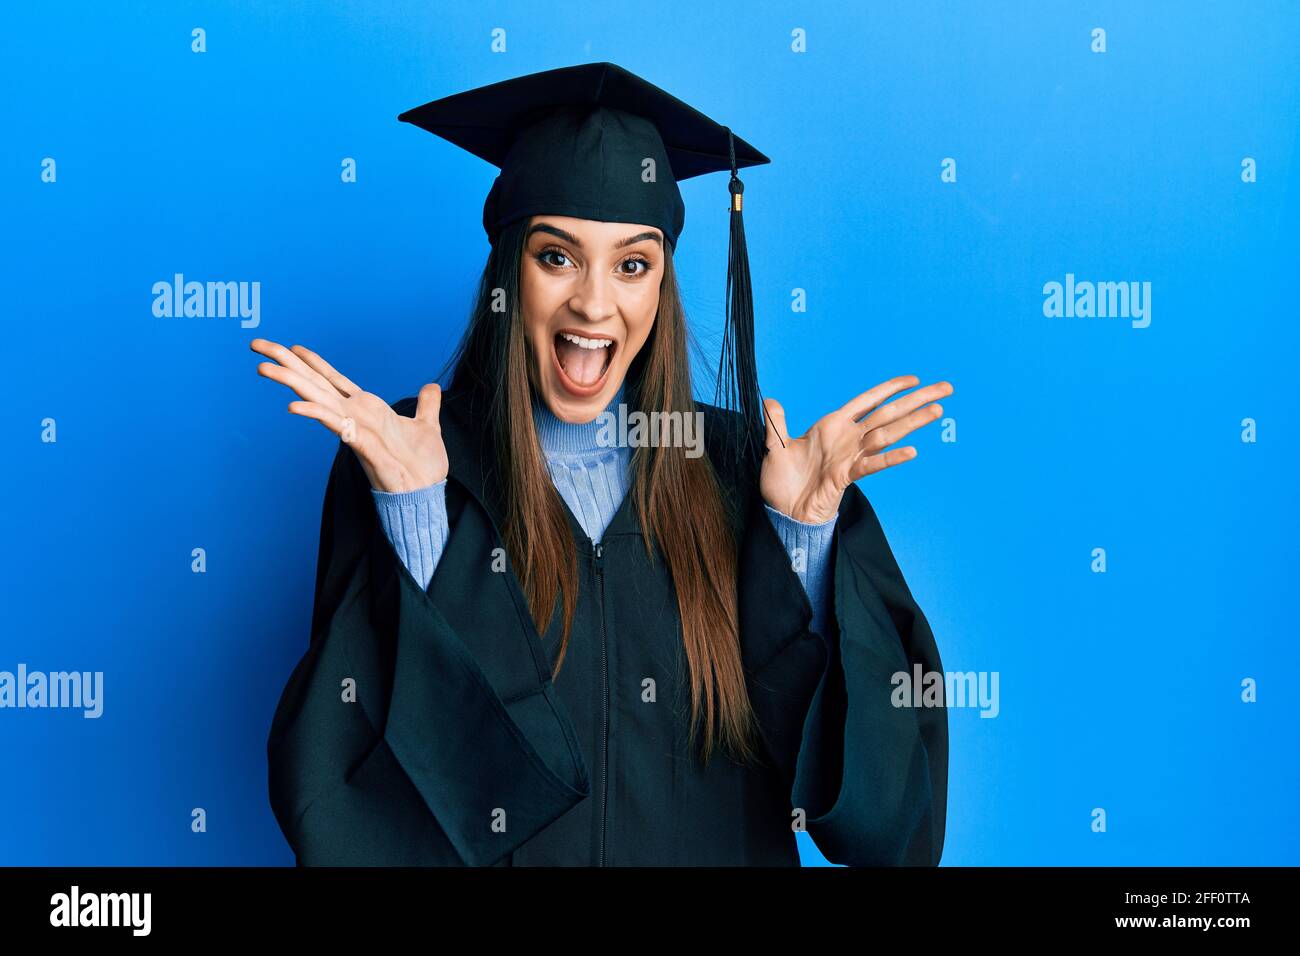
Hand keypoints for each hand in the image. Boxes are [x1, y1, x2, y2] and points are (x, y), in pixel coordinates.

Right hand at [251, 338, 447, 492]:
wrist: (426, 493)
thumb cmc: (422, 464)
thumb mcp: (427, 426)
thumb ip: (426, 405)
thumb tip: (431, 387)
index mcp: (367, 409)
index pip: (334, 379)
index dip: (313, 361)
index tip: (292, 345)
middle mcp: (354, 417)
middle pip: (314, 383)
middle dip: (286, 363)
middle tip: (257, 346)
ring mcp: (355, 431)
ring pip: (318, 400)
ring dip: (291, 382)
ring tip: (264, 368)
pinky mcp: (363, 447)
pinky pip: (338, 428)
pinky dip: (317, 415)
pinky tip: (294, 406)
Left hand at [759, 375, 952, 523]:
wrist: (782, 512)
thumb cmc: (783, 482)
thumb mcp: (775, 446)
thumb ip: (776, 422)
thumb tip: (769, 399)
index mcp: (833, 426)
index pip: (868, 401)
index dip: (890, 389)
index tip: (914, 379)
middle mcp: (847, 439)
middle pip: (888, 413)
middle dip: (916, 399)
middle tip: (946, 387)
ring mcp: (850, 457)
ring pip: (887, 434)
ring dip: (912, 422)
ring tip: (937, 409)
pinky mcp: (846, 476)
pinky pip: (871, 465)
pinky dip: (890, 458)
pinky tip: (912, 451)